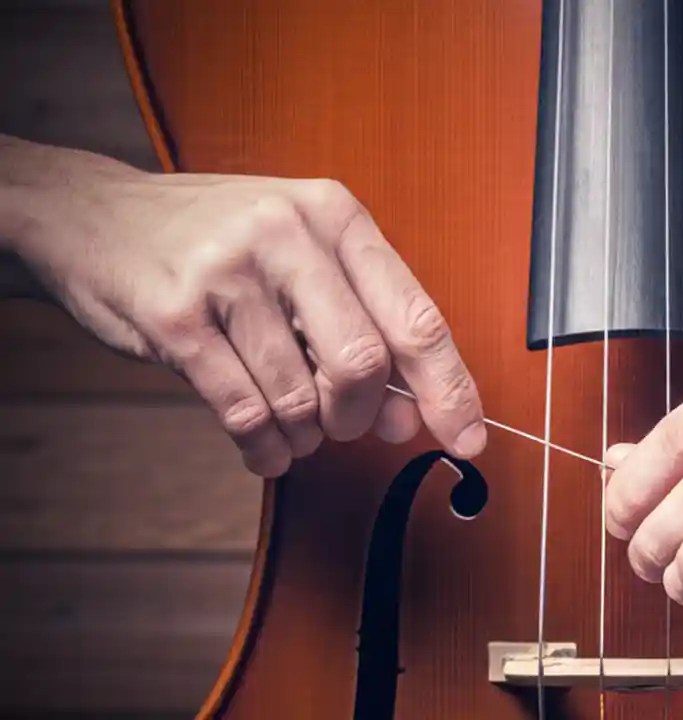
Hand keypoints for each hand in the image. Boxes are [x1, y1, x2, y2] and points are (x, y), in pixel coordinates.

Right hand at [16, 166, 484, 476]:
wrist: (94, 215)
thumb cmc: (216, 243)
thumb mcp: (302, 258)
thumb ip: (363, 326)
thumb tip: (410, 415)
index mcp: (336, 216)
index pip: (416, 315)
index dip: (449, 387)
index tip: (468, 437)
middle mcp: (288, 233)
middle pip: (363, 362)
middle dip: (360, 415)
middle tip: (345, 426)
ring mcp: (227, 271)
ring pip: (300, 394)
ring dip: (305, 433)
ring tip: (293, 427)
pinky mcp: (176, 315)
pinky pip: (243, 409)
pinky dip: (264, 446)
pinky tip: (264, 446)